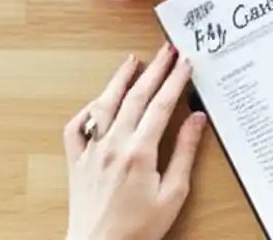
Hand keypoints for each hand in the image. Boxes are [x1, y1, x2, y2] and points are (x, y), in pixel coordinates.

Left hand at [63, 44, 207, 239]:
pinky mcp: (77, 162)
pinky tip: (99, 102)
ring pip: (105, 105)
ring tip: (132, 61)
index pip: (161, 105)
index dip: (175, 80)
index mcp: (140, 152)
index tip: (185, 63)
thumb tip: (196, 119)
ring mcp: (92, 152)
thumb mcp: (173, 193)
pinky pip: (77, 127)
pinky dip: (88, 110)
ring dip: (120, 80)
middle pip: (136, 97)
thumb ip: (184, 152)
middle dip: (154, 70)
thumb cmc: (138, 229)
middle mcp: (113, 146)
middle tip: (167, 50)